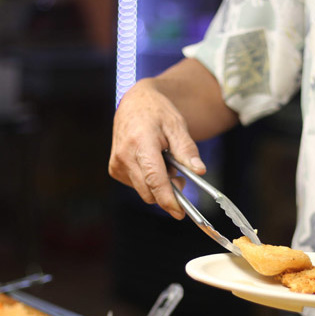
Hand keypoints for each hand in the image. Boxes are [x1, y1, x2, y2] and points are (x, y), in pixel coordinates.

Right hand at [108, 79, 203, 219]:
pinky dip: (148, 181)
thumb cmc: (158, 113)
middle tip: (180, 178)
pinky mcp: (115, 169)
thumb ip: (187, 150)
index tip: (179, 212)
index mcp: (140, 142)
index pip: (154, 179)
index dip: (168, 199)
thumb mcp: (177, 126)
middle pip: (149, 191)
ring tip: (165, 163)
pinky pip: (137, 186)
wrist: (135, 103)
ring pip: (144, 191)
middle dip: (168, 192)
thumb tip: (199, 171)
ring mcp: (117, 164)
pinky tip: (152, 164)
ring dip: (159, 186)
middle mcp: (124, 155)